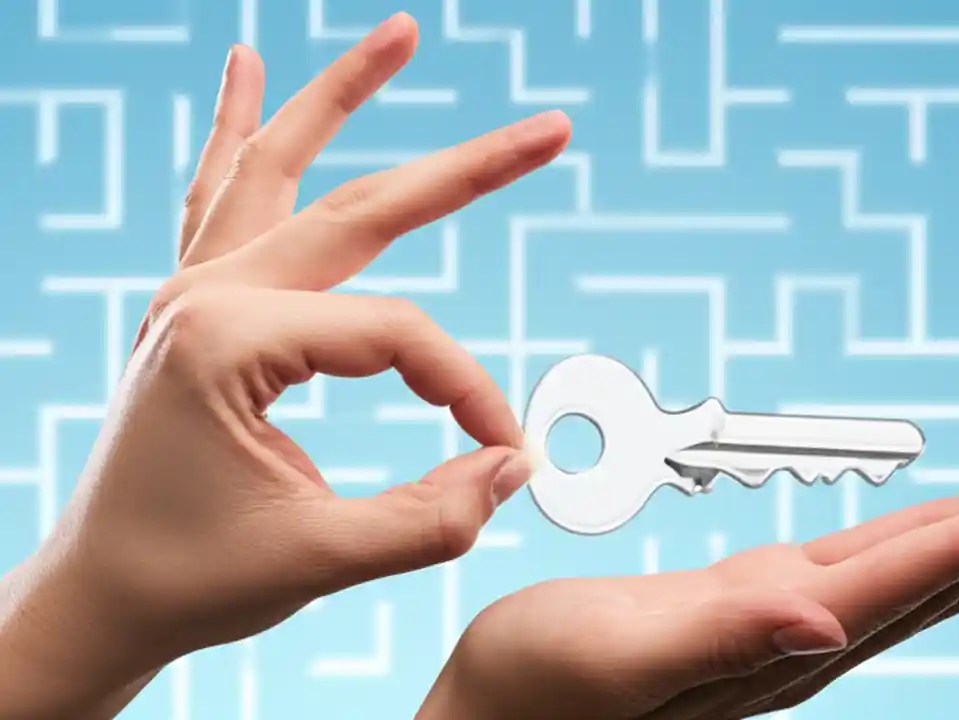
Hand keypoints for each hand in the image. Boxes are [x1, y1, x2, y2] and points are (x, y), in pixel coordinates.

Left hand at [0, 13, 569, 717]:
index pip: (394, 335)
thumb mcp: (318, 559)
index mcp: (227, 341)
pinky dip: (240, 131)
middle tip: (548, 130)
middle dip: (464, 169)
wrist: (100, 595)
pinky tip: (248, 72)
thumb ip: (431, 517)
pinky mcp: (191, 302)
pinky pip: (219, 195)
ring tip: (399, 35)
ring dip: (340, 98)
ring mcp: (190, 290)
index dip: (467, 389)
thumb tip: (514, 467)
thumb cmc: (189, 578)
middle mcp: (203, 296)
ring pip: (279, 168)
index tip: (505, 448)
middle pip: (361, 210)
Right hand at [420, 463, 958, 718]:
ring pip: (926, 568)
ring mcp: (787, 623)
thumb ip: (723, 640)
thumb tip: (829, 625)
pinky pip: (872, 566)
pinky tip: (954, 530)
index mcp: (780, 637)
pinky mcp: (756, 609)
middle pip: (955, 569)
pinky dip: (931, 539)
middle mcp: (806, 632)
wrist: (498, 713)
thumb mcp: (622, 659)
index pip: (917, 578)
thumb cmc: (537, 688)